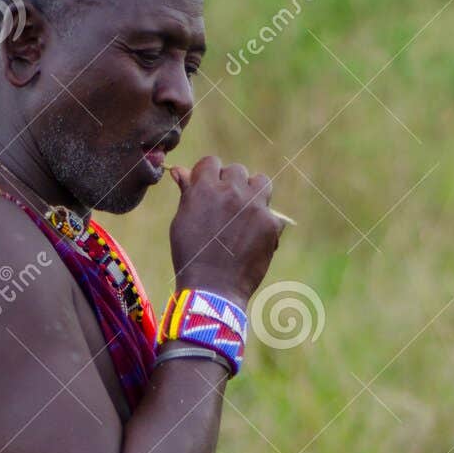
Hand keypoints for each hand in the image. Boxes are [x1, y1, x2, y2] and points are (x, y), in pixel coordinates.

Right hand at [168, 155, 281, 307]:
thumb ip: (187, 193)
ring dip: (254, 193)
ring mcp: (254, 206)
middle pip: (237, 171)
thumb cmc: (191, 256)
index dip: (209, 176)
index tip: (209, 190)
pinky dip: (266, 225)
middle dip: (232, 185)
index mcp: (205, 188)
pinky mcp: (271, 223)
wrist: (213, 289)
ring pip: (261, 182)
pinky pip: (273, 214)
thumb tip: (180, 171)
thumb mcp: (181, 221)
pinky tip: (254, 240)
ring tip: (246, 213)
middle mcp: (231, 191)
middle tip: (226, 208)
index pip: (212, 163)